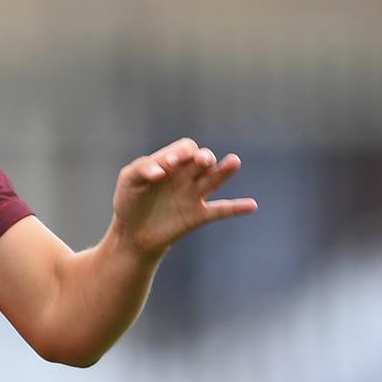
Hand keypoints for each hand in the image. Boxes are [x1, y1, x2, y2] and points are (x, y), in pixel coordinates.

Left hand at [112, 137, 257, 255]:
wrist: (131, 232)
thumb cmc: (130, 200)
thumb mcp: (129, 179)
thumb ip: (143, 168)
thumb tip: (161, 171)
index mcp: (171, 162)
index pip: (185, 149)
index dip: (181, 153)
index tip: (169, 165)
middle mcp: (186, 175)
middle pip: (204, 160)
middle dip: (203, 158)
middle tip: (199, 161)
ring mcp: (194, 195)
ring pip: (214, 179)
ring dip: (224, 170)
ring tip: (234, 161)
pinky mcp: (198, 216)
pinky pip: (221, 210)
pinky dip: (237, 208)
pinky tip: (252, 206)